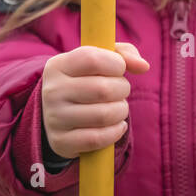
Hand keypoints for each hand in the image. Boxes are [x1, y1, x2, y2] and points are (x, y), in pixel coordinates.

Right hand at [40, 42, 149, 159]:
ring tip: (117, 108)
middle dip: (122, 90)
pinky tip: (117, 126)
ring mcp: (54, 118)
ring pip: (104, 115)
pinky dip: (115, 132)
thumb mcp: (99, 62)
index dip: (116, 64)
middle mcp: (52, 91)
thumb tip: (143, 66)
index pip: (92, 59)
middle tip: (120, 91)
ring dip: (121, 111)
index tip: (119, 69)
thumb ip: (124, 54)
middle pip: (103, 89)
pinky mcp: (61, 141)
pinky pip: (98, 138)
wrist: (60, 116)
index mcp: (58, 66)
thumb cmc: (86, 82)